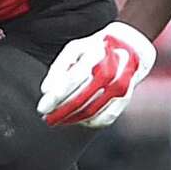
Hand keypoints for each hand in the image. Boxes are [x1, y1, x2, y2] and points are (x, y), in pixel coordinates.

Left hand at [37, 22, 155, 128]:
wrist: (128, 47)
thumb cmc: (93, 50)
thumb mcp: (73, 51)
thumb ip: (58, 69)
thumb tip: (46, 90)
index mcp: (96, 53)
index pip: (73, 79)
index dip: (56, 96)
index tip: (41, 108)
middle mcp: (112, 68)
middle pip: (83, 97)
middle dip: (62, 111)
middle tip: (47, 119)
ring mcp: (122, 84)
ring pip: (94, 110)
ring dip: (73, 119)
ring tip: (58, 120)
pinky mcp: (126, 97)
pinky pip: (107, 117)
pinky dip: (90, 122)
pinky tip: (78, 120)